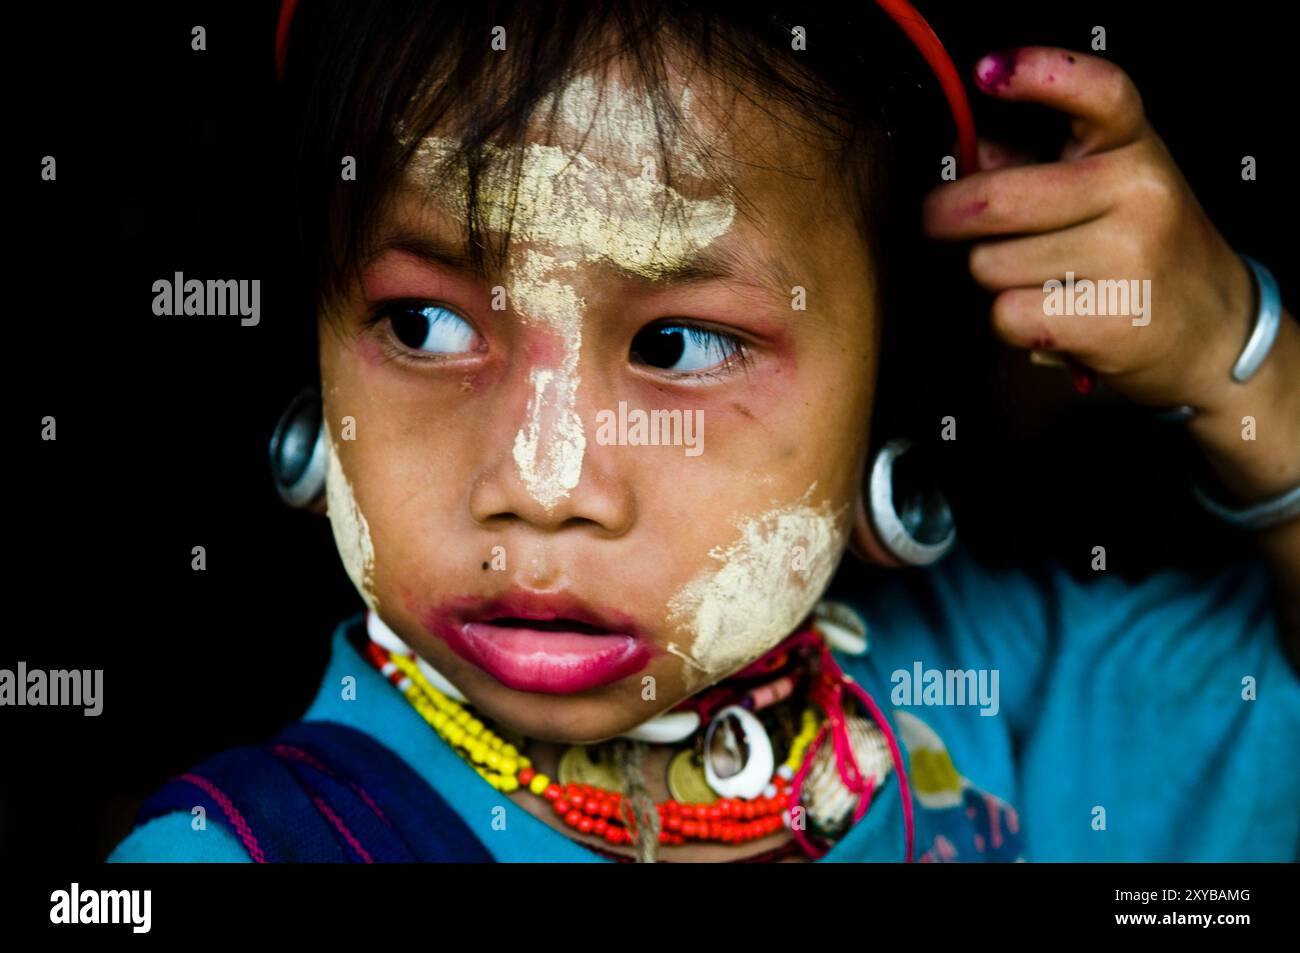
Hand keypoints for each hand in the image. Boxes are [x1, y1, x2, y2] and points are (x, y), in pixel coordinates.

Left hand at [921, 46, 1255, 412]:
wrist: (1209, 325)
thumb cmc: (1137, 247)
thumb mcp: (1101, 186)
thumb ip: (1030, 165)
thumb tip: (960, 154)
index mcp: (1133, 146)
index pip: (1097, 92)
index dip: (1039, 75)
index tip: (989, 73)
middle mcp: (1138, 190)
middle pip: (995, 201)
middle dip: (948, 216)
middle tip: (942, 221)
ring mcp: (1128, 255)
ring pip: (990, 264)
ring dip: (991, 277)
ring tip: (1034, 278)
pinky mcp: (1110, 318)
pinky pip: (1007, 314)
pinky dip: (1010, 321)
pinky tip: (1046, 314)